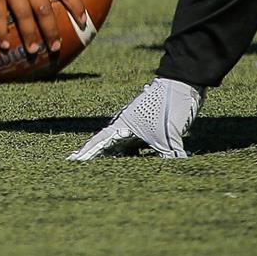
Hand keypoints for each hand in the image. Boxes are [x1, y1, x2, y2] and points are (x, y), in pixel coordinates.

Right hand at [68, 77, 200, 160]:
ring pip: (125, 145)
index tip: (72, 159)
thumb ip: (169, 158)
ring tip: (110, 167)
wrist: (184, 84)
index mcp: (123, 125)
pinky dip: (139, 154)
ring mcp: (139, 125)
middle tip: (83, 165)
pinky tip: (142, 162)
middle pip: (109, 145)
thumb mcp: (169, 138)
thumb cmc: (168, 107)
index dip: (85, 152)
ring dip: (120, 156)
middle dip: (98, 156)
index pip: (99, 142)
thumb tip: (173, 170)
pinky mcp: (152, 126)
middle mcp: (127, 125)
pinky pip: (141, 144)